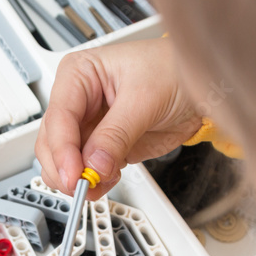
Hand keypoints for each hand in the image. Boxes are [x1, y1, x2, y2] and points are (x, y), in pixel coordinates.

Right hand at [36, 38, 200, 197]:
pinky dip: (95, 182)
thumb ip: (117, 134)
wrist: (202, 88)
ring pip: (64, 161)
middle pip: (52, 142)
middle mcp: (79, 101)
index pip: (59, 116)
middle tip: (84, 184)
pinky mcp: (104, 147)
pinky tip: (108, 180)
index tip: (73, 174)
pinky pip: (87, 171)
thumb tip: (94, 164)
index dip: (62, 149)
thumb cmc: (174, 71)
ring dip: (80, 178)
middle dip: (66, 167)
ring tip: (101, 181)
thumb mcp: (144, 99)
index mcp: (79, 74)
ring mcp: (90, 126)